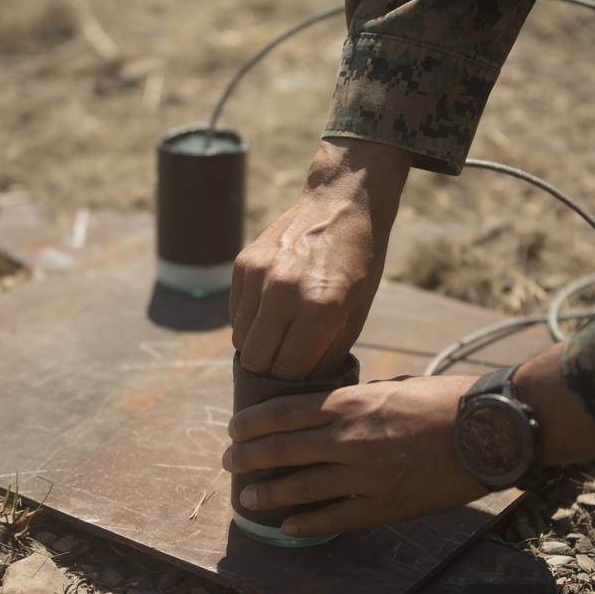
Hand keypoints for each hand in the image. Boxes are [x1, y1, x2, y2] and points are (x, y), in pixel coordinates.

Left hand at [221, 345, 594, 538]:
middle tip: (228, 462)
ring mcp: (363, 474)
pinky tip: (288, 527)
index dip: (252, 422)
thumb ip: (357, 401)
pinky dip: (306, 523)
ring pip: (300, 487)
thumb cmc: (446, 400)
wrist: (489, 430)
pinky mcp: (382, 505)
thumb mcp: (393, 387)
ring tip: (247, 498)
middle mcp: (348, 438)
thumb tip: (328, 410)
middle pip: (282, 449)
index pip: (284, 412)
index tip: (234, 429)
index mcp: (350, 402)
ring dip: (268, 494)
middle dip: (248, 457)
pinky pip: (334, 517)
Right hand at [230, 137, 410, 380]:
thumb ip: (327, 353)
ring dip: (256, 347)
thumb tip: (302, 389)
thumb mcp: (356, 312)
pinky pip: (235, 312)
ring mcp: (260, 275)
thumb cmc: (359, 263)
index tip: (295, 386)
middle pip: (256, 359)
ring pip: (240, 338)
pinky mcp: (244, 263)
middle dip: (267, 372)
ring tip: (278, 341)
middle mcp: (284, 292)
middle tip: (281, 370)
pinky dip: (248, 322)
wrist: (342, 204)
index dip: (291, 385)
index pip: (287, 371)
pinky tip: (270, 314)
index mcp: (320, 309)